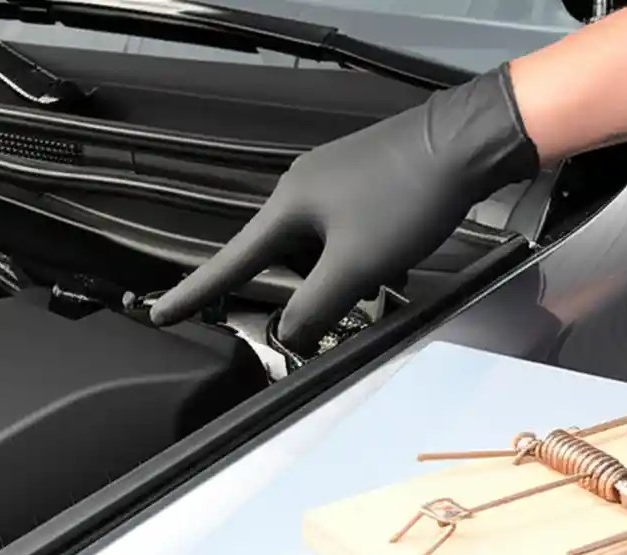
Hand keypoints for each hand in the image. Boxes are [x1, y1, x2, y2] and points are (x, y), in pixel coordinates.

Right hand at [149, 65, 539, 354]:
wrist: (467, 142)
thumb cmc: (406, 200)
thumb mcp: (357, 265)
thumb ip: (316, 307)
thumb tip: (288, 339)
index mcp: (288, 207)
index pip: (231, 260)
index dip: (194, 293)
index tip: (159, 313)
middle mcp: (302, 188)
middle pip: (284, 258)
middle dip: (306, 290)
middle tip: (335, 313)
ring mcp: (335, 180)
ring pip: (321, 247)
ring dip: (342, 274)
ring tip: (381, 284)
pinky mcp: (367, 180)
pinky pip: (347, 231)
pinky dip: (362, 257)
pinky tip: (394, 267)